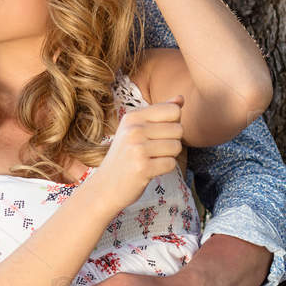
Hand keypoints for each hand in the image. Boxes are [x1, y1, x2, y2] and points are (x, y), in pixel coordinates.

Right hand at [86, 96, 184, 211]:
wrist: (105, 187)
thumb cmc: (124, 157)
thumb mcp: (136, 129)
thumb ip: (159, 113)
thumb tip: (181, 98)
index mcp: (132, 116)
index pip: (173, 110)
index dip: (173, 124)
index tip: (157, 134)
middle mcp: (134, 129)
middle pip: (178, 129)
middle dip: (172, 142)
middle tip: (153, 151)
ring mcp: (137, 148)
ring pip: (177, 147)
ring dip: (168, 156)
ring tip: (150, 160)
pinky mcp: (142, 167)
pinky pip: (171, 163)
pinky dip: (164, 169)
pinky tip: (149, 170)